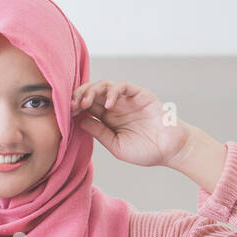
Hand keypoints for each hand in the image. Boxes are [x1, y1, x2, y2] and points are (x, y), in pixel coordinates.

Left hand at [70, 80, 190, 168]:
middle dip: (79, 96)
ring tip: (85, 104)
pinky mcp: (140, 95)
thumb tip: (80, 121)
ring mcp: (127, 100)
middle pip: (92, 93)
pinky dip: (113, 92)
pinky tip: (108, 106)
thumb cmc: (145, 151)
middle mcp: (115, 107)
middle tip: (72, 106)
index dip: (75, 107)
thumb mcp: (116, 146)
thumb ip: (99, 133)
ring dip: (91, 91)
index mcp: (107, 119)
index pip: (86, 106)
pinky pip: (123, 86)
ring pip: (104, 86)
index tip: (66, 114)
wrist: (170, 150)